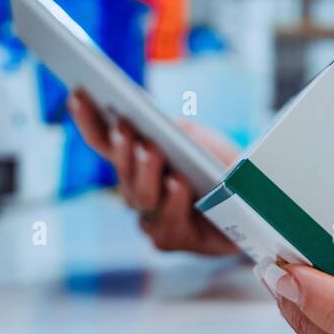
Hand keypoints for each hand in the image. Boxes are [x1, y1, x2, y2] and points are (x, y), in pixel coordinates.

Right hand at [68, 89, 239, 255]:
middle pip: (122, 170)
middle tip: (124, 127)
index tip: (77, 93)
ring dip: (145, 171)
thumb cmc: (222, 167)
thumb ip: (175, 131)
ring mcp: (150, 218)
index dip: (88, 120)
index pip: (104, 141)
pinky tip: (177, 183)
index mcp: (136, 162)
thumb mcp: (199, 139)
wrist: (256, 204)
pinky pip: (167, 223)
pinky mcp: (170, 240)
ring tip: (151, 149)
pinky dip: (174, 201)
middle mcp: (137, 191)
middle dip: (122, 148)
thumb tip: (156, 124)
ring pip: (141, 196)